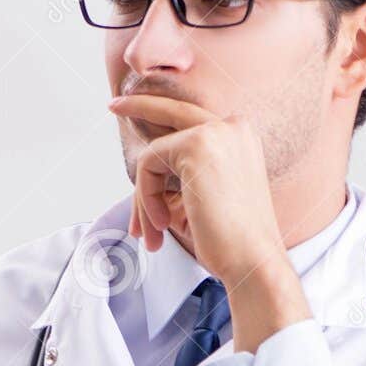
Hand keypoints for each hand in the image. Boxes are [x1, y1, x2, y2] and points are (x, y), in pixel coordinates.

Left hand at [108, 93, 310, 352]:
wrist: (253, 260)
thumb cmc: (231, 241)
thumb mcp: (205, 198)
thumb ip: (182, 175)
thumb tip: (148, 166)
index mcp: (240, 138)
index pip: (190, 119)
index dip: (159, 112)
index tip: (129, 108)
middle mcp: (233, 126)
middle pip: (172, 109)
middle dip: (138, 104)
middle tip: (111, 106)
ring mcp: (216, 132)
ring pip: (153, 155)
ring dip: (143, 199)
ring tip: (152, 234)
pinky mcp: (196, 145)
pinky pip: (148, 165)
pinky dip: (146, 199)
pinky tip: (163, 224)